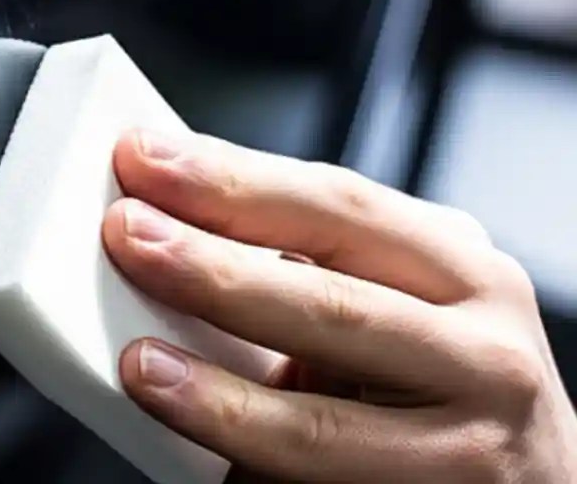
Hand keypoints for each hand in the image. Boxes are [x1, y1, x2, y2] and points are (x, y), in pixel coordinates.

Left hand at [103, 129, 576, 482]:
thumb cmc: (444, 381)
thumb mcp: (404, 300)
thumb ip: (315, 265)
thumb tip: (173, 225)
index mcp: (462, 273)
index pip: (338, 208)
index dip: (233, 180)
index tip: (145, 159)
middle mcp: (484, 356)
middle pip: (331, 304)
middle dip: (215, 267)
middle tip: (129, 237)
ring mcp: (467, 452)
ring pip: (322, 423)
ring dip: (217, 395)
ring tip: (142, 365)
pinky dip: (242, 463)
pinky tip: (190, 445)